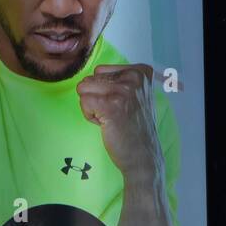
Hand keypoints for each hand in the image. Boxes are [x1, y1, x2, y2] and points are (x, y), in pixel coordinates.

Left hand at [75, 62, 162, 177]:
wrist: (141, 155)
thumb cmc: (133, 127)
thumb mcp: (134, 95)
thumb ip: (116, 81)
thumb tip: (87, 77)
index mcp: (140, 71)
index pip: (100, 70)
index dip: (103, 91)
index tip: (119, 105)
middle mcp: (134, 77)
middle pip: (90, 79)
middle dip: (96, 98)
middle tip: (114, 114)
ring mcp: (123, 90)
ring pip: (84, 89)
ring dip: (92, 106)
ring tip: (109, 118)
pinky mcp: (111, 105)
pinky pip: (83, 101)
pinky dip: (89, 115)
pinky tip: (105, 124)